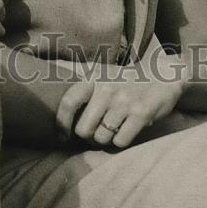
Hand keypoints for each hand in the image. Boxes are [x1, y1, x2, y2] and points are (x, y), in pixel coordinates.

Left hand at [56, 68, 184, 148]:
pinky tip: (126, 130)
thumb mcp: (100, 70)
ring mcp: (124, 101)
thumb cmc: (124, 78)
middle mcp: (106, 88)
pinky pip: (121, 141)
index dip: (62, 123)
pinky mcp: (141, 113)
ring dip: (106, 139)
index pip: (69, 102)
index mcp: (93, 77)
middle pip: (84, 129)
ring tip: (113, 128)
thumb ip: (74, 71)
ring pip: (102, 137)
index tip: (62, 137)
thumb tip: (44, 66)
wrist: (162, 75)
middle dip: (88, 136)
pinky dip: (121, 141)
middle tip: (95, 133)